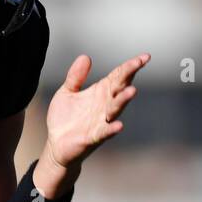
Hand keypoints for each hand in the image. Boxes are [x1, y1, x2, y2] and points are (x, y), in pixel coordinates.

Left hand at [44, 52, 149, 171]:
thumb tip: (86, 57)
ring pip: (116, 109)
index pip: (118, 76)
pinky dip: (112, 129)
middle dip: (129, 76)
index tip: (145, 56)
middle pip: (120, 88)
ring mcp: (101, 121)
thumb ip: (76, 76)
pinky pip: (104, 132)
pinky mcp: (93, 137)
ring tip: (132, 90)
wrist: (56, 144)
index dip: (130, 66)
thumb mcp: (67, 92)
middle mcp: (105, 106)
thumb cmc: (65, 118)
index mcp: (100, 92)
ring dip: (123, 100)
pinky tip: (119, 126)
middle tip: (139, 63)